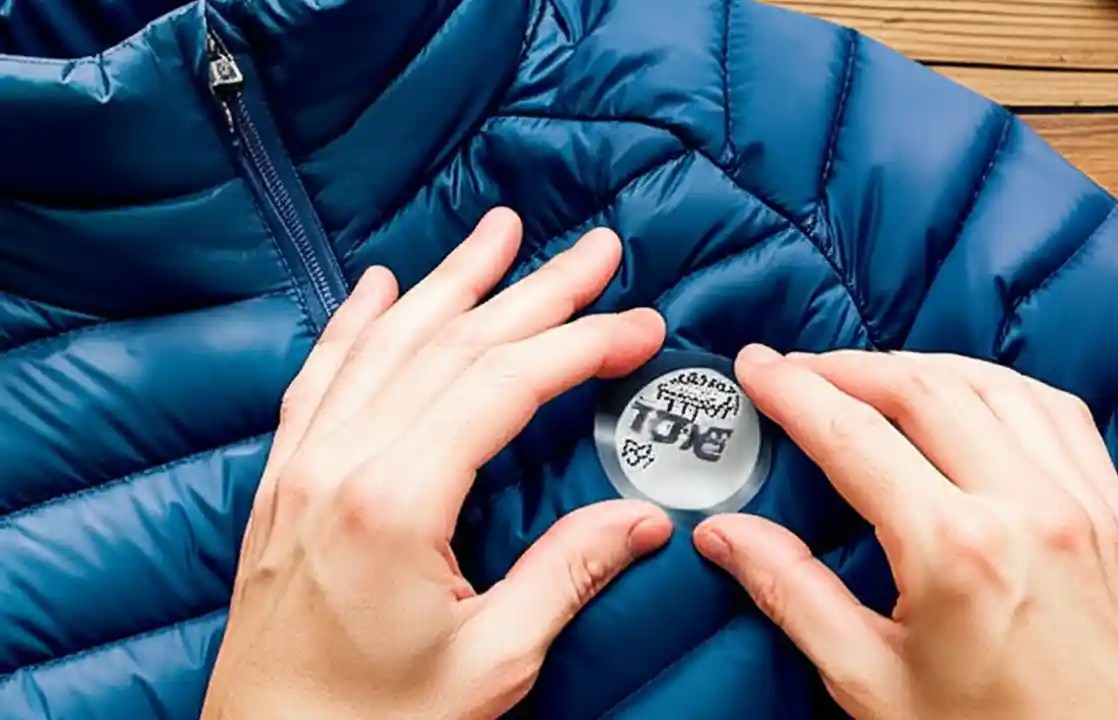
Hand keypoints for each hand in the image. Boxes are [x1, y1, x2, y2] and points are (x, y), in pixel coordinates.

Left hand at [202, 209, 672, 719]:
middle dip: (536, 291)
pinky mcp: (283, 481)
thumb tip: (644, 518)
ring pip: (387, 343)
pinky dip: (354, 324)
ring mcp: (304, 466)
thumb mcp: (491, 662)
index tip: (639, 326)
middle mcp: (342, 464)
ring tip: (502, 231)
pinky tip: (380, 287)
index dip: (581, 345)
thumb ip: (568, 573)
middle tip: (597, 251)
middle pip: (453, 345)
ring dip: (452, 281)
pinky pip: (320, 377)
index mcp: (396, 503)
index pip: (504, 385)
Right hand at [695, 347, 1117, 719]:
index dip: (794, 392)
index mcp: (956, 551)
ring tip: (870, 375)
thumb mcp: (871, 684)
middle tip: (799, 369)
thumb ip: (792, 594)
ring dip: (922, 366)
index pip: (853, 436)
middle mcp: (1027, 509)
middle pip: (922, 390)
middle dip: (848, 367)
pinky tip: (970, 394)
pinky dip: (1001, 386)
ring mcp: (1082, 506)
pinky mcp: (1117, 518)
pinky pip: (1059, 414)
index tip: (757, 369)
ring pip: (993, 385)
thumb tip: (724, 534)